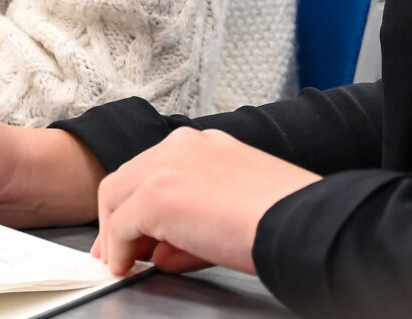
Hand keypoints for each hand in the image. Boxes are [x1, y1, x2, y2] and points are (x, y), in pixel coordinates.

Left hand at [92, 127, 318, 278]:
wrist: (297, 220)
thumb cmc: (282, 216)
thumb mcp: (231, 211)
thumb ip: (192, 224)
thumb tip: (161, 251)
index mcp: (206, 145)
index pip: (156, 169)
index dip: (139, 203)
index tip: (135, 231)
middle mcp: (183, 146)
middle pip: (128, 177)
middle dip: (118, 216)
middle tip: (116, 250)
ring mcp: (166, 166)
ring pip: (115, 195)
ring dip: (114, 232)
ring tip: (119, 261)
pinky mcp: (155, 195)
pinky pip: (120, 226)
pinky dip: (117, 250)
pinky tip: (125, 267)